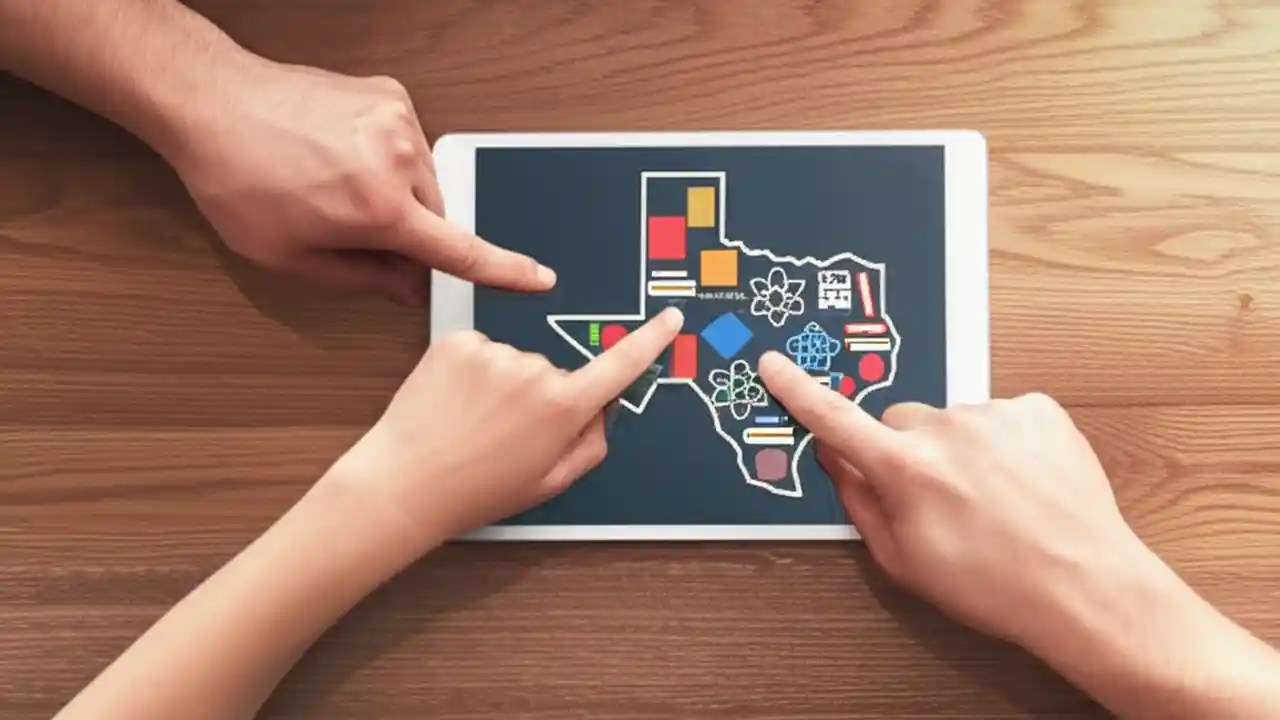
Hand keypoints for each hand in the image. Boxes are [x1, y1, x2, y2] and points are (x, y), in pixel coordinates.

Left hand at [165, 59, 553, 303]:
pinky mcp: (390, 96)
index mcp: (379, 208)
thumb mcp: (291, 256)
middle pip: (436, 216)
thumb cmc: (238, 177)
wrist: (211, 101)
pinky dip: (385, 156)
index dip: (504, 271)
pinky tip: (340, 155)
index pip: (460, 251)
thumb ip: (361, 280)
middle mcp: (399, 159)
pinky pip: (407, 143)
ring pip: (423, 180)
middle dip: (407, 231)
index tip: (537, 278)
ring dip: (395, 192)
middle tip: (350, 228)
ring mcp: (398, 121)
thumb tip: (406, 289)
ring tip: (336, 183)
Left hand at [327, 307, 683, 547]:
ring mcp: (494, 352)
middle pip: (554, 372)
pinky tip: (452, 404)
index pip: (620, 365)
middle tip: (503, 435)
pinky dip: (471, 372)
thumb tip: (604, 410)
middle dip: (540, 396)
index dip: (650, 340)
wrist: (404, 484)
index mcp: (563, 408)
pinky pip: (481, 349)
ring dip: (500, 385)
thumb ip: (589, 445)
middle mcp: (535, 371)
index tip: (670, 318)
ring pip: (515, 360)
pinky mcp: (458, 341)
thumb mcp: (548, 483)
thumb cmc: (476, 491)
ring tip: (470, 423)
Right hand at [757, 351, 1154, 650]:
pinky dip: (1003, 443)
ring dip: (961, 450)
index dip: (797, 390)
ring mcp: (995, 414)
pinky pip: (999, 415)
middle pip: (900, 422)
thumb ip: (859, 501)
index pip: (834, 418)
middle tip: (938, 499)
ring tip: (993, 500)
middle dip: (906, 451)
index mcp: (905, 468)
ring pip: (952, 420)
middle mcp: (946, 429)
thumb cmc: (994, 586)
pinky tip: (1020, 483)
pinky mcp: (1037, 410)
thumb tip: (836, 459)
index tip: (774, 365)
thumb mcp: (903, 561)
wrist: (1085, 587)